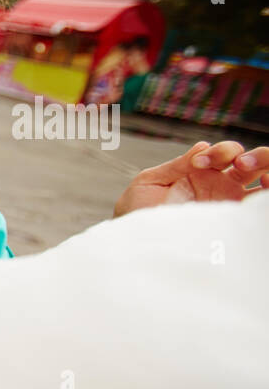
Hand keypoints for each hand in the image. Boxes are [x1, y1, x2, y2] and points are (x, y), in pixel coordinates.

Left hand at [114, 141, 267, 216]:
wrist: (133, 242)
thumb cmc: (136, 213)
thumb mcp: (150, 182)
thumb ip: (176, 164)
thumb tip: (204, 145)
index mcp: (203, 174)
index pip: (228, 153)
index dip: (220, 151)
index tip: (197, 162)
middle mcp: (222, 188)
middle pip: (254, 163)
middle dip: (254, 156)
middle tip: (238, 163)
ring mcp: (230, 205)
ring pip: (264, 180)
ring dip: (265, 169)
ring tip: (249, 173)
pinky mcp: (234, 225)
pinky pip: (259, 209)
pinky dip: (265, 195)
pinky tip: (263, 189)